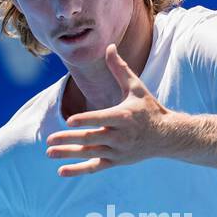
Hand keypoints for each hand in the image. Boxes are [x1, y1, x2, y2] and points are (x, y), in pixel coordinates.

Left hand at [45, 44, 173, 176]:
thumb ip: (119, 69)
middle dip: (70, 140)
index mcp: (123, 117)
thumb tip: (109, 46)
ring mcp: (118, 151)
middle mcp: (120, 136)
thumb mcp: (136, 87)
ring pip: (90, 154)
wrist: (167, 136)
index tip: (69, 121)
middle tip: (49, 140)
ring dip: (69, 154)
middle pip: (92, 139)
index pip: (101, 119)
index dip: (85, 121)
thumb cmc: (149, 109)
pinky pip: (95, 167)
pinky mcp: (117, 161)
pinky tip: (61, 171)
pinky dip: (78, 170)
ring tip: (49, 152)